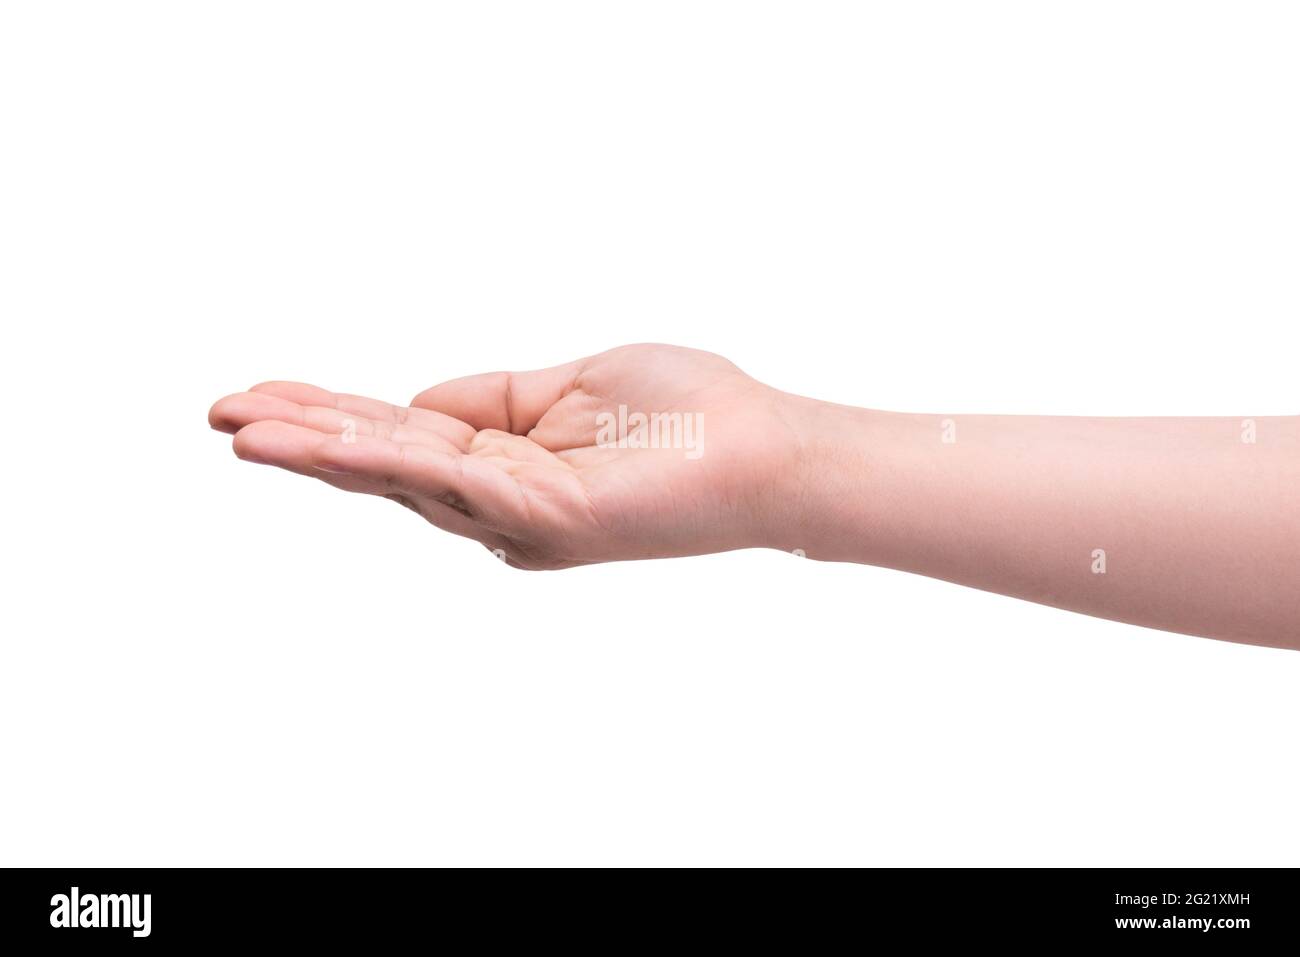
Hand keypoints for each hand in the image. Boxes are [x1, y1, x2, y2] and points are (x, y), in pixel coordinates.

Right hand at [209, 344, 803, 568]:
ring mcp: (519, 516)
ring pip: (401, 478)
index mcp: (503, 460)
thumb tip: (416, 401)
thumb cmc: (685, 412)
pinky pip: (453, 483)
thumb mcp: (569, 382)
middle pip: (383, 463)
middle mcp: (499, 499)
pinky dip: (384, 462)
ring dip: (318, 452)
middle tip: (219, 414)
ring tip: (241, 432)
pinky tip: (322, 447)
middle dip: (300, 437)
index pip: (398, 434)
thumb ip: (492, 397)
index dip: (329, 412)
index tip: (259, 394)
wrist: (763, 448)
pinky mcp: (548, 519)